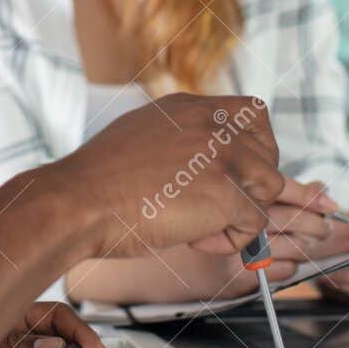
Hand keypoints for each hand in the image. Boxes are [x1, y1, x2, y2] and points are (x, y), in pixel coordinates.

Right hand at [45, 93, 288, 260]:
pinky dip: (229, 240)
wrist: (79, 202)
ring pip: (269, 188)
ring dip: (242, 213)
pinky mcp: (226, 194)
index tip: (234, 173)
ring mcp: (223, 156)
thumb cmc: (98, 181)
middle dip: (249, 186)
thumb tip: (200, 158)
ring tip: (201, 225)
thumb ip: (180, 136)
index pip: (253, 113)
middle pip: (268, 154)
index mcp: (191, 107)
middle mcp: (212, 124)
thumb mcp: (142, 133)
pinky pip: (254, 224)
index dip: (254, 147)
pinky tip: (194, 239)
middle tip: (215, 207)